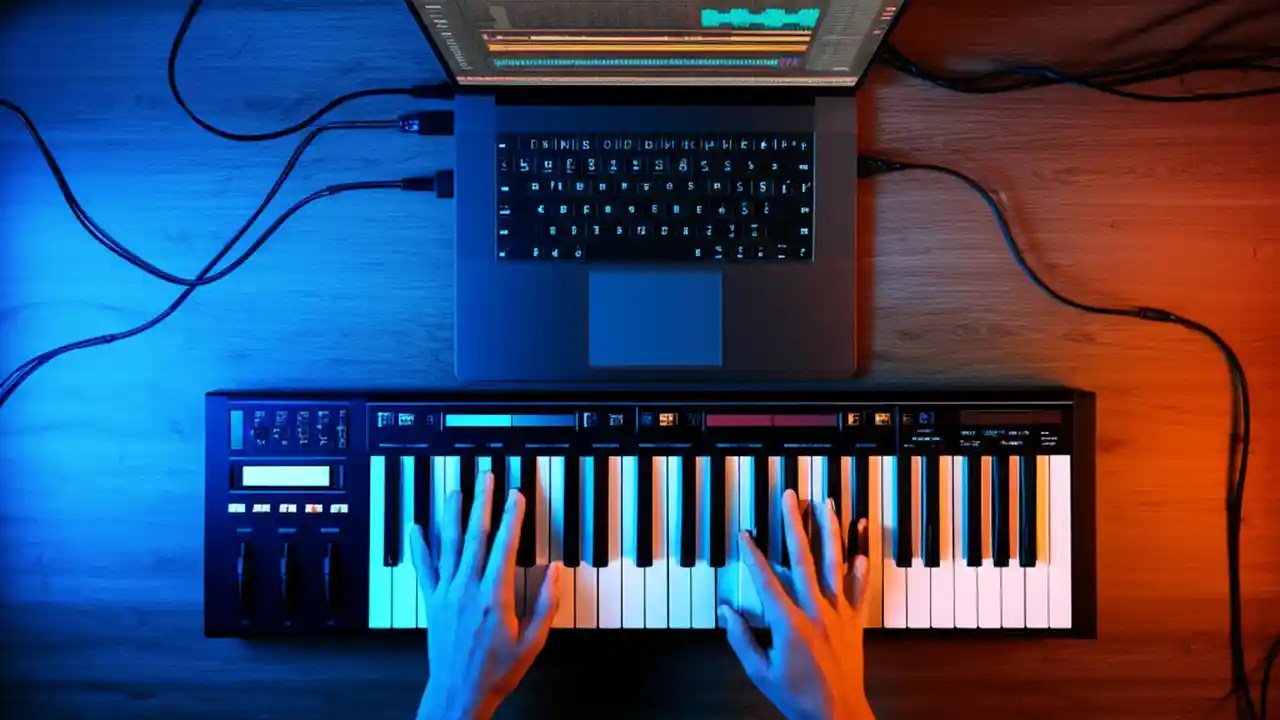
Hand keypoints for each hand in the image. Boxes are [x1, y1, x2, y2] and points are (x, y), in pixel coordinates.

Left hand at [410, 471, 562, 719]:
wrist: (459, 693)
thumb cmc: (495, 671)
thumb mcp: (532, 642)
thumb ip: (547, 605)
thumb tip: (555, 573)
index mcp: (494, 597)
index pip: (505, 546)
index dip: (512, 518)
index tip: (516, 496)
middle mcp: (467, 589)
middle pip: (475, 536)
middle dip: (482, 504)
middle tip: (486, 479)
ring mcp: (447, 594)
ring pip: (448, 545)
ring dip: (452, 515)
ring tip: (456, 491)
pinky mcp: (432, 602)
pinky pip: (424, 569)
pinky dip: (418, 546)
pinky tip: (414, 528)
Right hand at [720, 490, 874, 719]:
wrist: (837, 714)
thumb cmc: (798, 697)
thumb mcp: (759, 672)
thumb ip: (741, 639)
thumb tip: (726, 612)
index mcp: (790, 624)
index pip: (767, 580)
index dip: (753, 555)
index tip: (746, 533)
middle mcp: (817, 612)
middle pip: (804, 559)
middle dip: (795, 524)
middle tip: (790, 497)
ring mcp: (839, 614)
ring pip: (834, 564)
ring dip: (830, 531)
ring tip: (826, 505)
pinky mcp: (855, 621)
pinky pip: (859, 587)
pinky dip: (861, 564)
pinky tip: (859, 544)